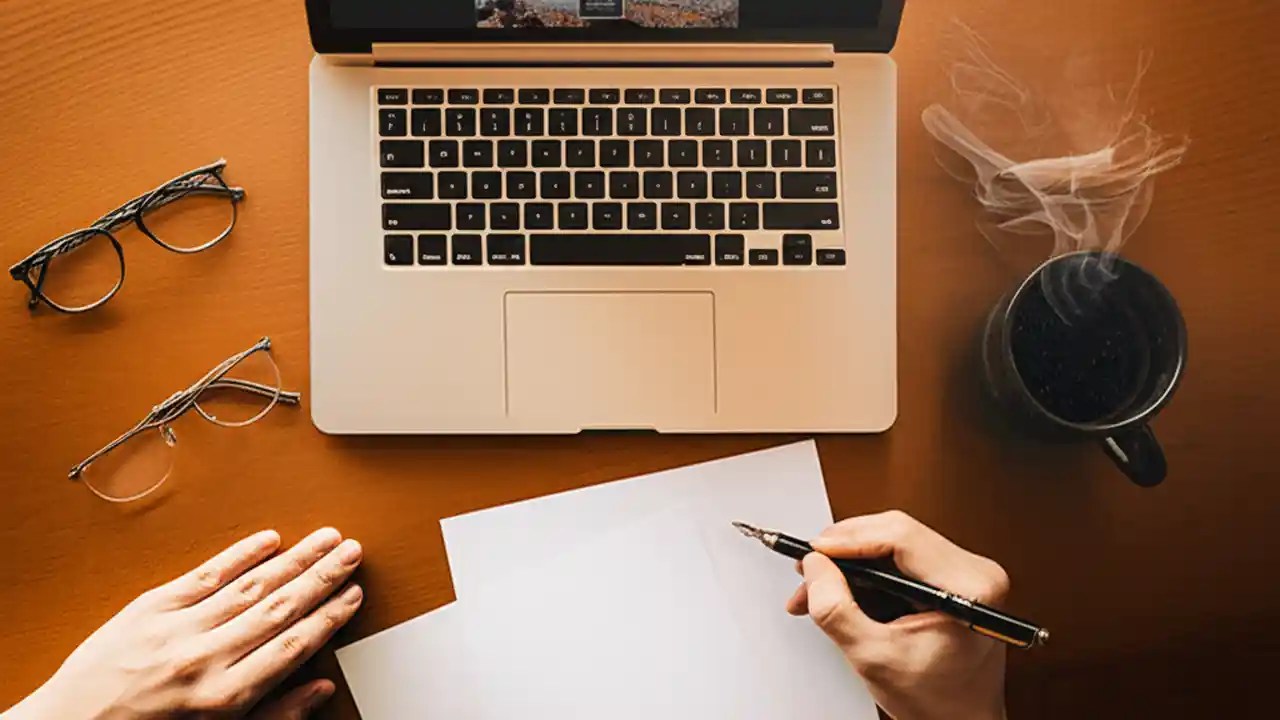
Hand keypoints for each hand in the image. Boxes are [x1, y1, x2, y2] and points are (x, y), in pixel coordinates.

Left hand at [4, 528, 363, 719]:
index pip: (293, 646)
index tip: (353, 595)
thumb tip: (321, 688)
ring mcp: (177, 629)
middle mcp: (204, 659)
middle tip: (352, 552)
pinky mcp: (149, 607)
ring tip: (325, 538)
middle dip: (322, 577)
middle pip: (279, 608)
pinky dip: (239, 555)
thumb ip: (275, 715)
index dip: (330, 617)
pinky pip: (205, 574)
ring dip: (294, 559)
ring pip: (250, 586)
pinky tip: (268, 539)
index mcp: (223, 699)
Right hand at [786, 511, 1010, 719]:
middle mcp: (975, 572)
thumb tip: (815, 567)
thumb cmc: (937, 701)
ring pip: (893, 541)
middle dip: (844, 550)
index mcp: (971, 587)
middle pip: (895, 532)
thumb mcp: (875, 658)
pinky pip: (900, 556)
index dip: (850, 539)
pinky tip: (841, 588)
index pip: (901, 536)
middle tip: (809, 569)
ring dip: (850, 560)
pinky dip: (866, 570)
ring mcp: (965, 572)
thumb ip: (838, 610)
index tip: (816, 552)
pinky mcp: (951, 577)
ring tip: (818, 586)